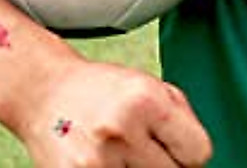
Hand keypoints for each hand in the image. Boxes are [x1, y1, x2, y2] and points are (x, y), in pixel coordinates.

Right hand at [18, 59, 211, 166]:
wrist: (46, 93)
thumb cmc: (107, 91)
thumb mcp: (153, 87)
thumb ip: (183, 123)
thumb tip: (200, 162)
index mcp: (147, 100)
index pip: (198, 153)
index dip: (190, 153)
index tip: (176, 148)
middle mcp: (121, 130)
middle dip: (164, 166)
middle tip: (144, 150)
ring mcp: (95, 161)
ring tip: (123, 156)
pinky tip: (108, 163)